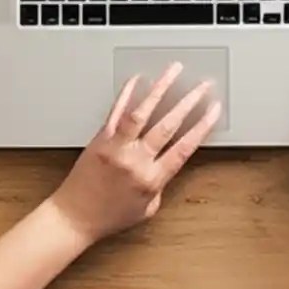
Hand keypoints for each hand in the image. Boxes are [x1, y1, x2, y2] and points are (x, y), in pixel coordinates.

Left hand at [48, 63, 221, 244]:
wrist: (74, 218)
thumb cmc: (108, 217)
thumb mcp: (147, 209)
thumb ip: (160, 184)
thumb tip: (167, 162)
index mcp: (151, 179)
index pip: (183, 147)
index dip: (202, 126)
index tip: (214, 110)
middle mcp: (135, 160)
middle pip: (168, 125)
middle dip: (189, 102)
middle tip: (203, 85)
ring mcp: (116, 147)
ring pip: (143, 112)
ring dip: (160, 88)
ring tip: (174, 71)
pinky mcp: (100, 139)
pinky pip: (115, 112)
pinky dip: (127, 94)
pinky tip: (137, 79)